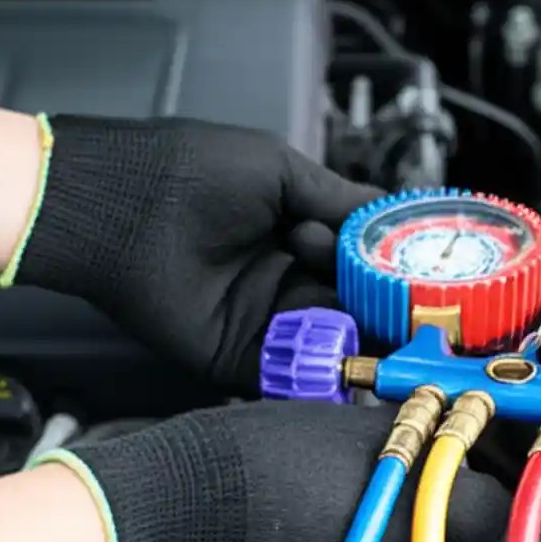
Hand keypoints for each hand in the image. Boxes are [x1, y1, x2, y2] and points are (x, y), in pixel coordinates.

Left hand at [14, 116, 380, 390]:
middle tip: (411, 314)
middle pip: (345, 304)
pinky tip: (348, 356)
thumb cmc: (192, 171)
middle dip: (378, 309)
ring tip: (383, 329)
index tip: (418, 278)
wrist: (122, 203)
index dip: (386, 271)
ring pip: (324, 337)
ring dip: (354, 334)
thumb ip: (340, 202)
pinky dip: (318, 369)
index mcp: (290, 234)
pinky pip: (284, 370)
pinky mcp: (230, 354)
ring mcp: (256, 318)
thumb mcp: (282, 173)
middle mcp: (276, 278)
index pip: (353, 261)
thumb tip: (392, 215)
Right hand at [43, 401, 508, 541]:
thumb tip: (457, 440)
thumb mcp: (344, 427)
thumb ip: (413, 439)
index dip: (489, 495)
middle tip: (454, 517)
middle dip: (468, 539)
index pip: (494, 512)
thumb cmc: (248, 457)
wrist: (176, 503)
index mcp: (405, 503)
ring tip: (408, 533)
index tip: (482, 483)